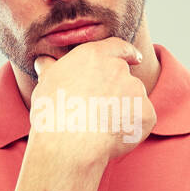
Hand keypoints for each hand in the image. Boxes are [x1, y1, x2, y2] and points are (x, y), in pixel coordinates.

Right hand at [30, 37, 155, 164]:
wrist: (70, 143)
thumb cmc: (53, 112)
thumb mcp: (45, 84)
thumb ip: (50, 68)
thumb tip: (44, 62)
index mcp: (94, 56)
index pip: (118, 47)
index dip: (127, 53)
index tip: (134, 58)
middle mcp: (118, 69)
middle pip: (125, 77)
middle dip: (119, 90)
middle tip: (102, 110)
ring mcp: (136, 90)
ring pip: (134, 99)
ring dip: (124, 110)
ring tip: (102, 127)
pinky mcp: (146, 113)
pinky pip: (142, 120)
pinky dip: (132, 128)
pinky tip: (113, 137)